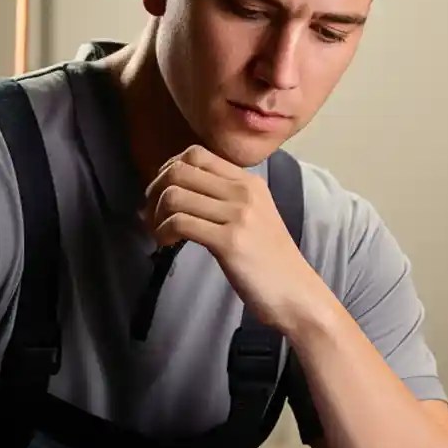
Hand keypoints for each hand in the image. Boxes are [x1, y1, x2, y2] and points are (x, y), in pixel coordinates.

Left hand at [144, 145, 326, 330]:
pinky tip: (166, 245)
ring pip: (175, 195)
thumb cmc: (269, 261)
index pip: (196, 153)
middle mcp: (244, 192)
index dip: (168, 169)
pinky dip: (163, 233)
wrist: (296, 293)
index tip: (162, 194)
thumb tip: (172, 192)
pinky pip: (180, 223)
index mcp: (249, 182)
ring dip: (155, 215)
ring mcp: (238, 215)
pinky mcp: (230, 242)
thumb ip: (223, 200)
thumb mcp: (253, 218)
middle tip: (151, 215)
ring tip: (159, 234)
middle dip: (154, 191)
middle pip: (179, 169)